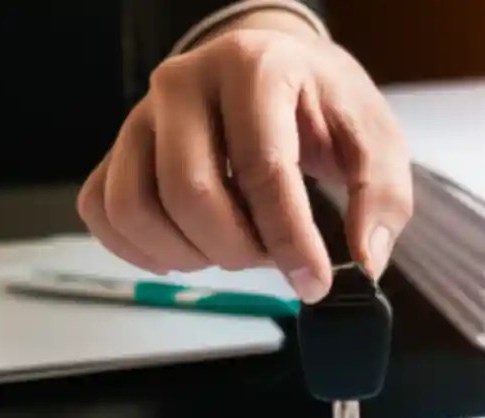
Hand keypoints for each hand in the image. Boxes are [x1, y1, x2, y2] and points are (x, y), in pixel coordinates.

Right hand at [77, 10, 412, 302]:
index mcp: (254, 68)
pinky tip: (189, 249)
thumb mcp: (375, 140)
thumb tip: (364, 261)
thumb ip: (381, 198)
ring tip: (234, 248)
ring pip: (135, 208)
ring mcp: (141, 114)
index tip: (315, 282)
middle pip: (189, 193)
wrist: (277, 69)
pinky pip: (103, 210)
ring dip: (188, 254)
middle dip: (237, 250)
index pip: (261, 167)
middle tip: (274, 256)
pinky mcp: (119, 147)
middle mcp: (184, 82)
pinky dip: (141, 249)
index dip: (289, 238)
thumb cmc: (322, 104)